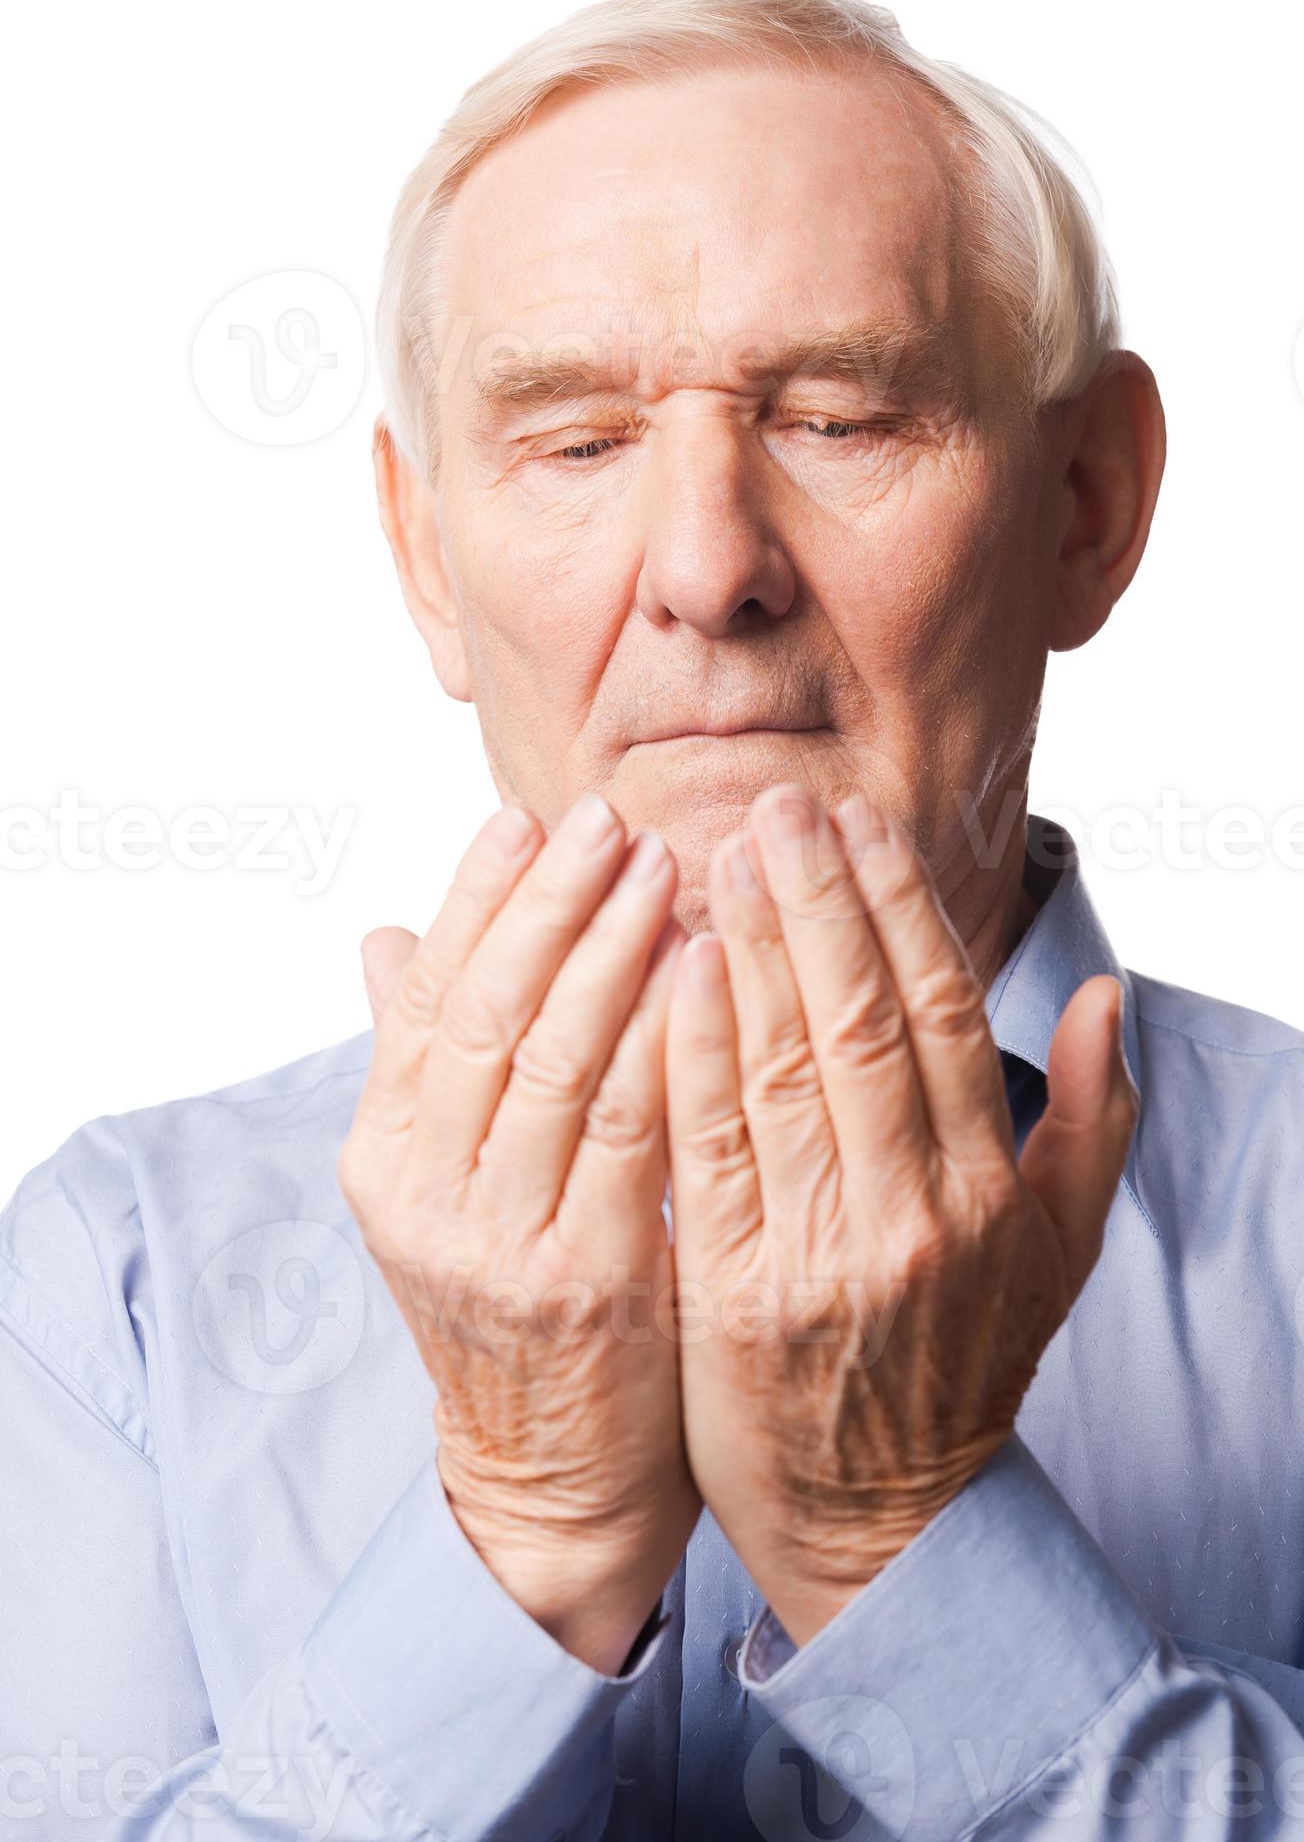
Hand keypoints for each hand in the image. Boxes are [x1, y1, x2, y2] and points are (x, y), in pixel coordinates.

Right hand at [338, 794, 698, 1674]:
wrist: (549, 1473)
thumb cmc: (516, 1299)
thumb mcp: (448, 1185)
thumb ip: (423, 1061)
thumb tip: (384, 937)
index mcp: (384, 1153)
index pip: (425, 996)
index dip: (477, 901)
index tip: (527, 815)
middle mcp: (423, 1190)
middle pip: (487, 1011)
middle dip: (549, 904)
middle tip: (608, 817)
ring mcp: (496, 1239)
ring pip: (556, 1059)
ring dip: (613, 951)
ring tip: (665, 867)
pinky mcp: (581, 1280)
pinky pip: (630, 1133)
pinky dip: (665, 1042)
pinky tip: (706, 974)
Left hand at [665, 784, 1138, 1646]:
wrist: (879, 1520)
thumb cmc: (961, 1366)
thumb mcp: (1057, 1254)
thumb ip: (1084, 1121)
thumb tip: (1103, 996)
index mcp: (990, 1190)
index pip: (939, 1013)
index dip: (900, 907)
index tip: (860, 824)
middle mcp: (913, 1212)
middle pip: (858, 1018)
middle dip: (816, 898)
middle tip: (776, 804)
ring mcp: (821, 1253)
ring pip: (783, 1067)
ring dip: (751, 949)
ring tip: (717, 856)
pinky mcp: (733, 1291)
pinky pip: (711, 1148)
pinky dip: (694, 1051)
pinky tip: (675, 970)